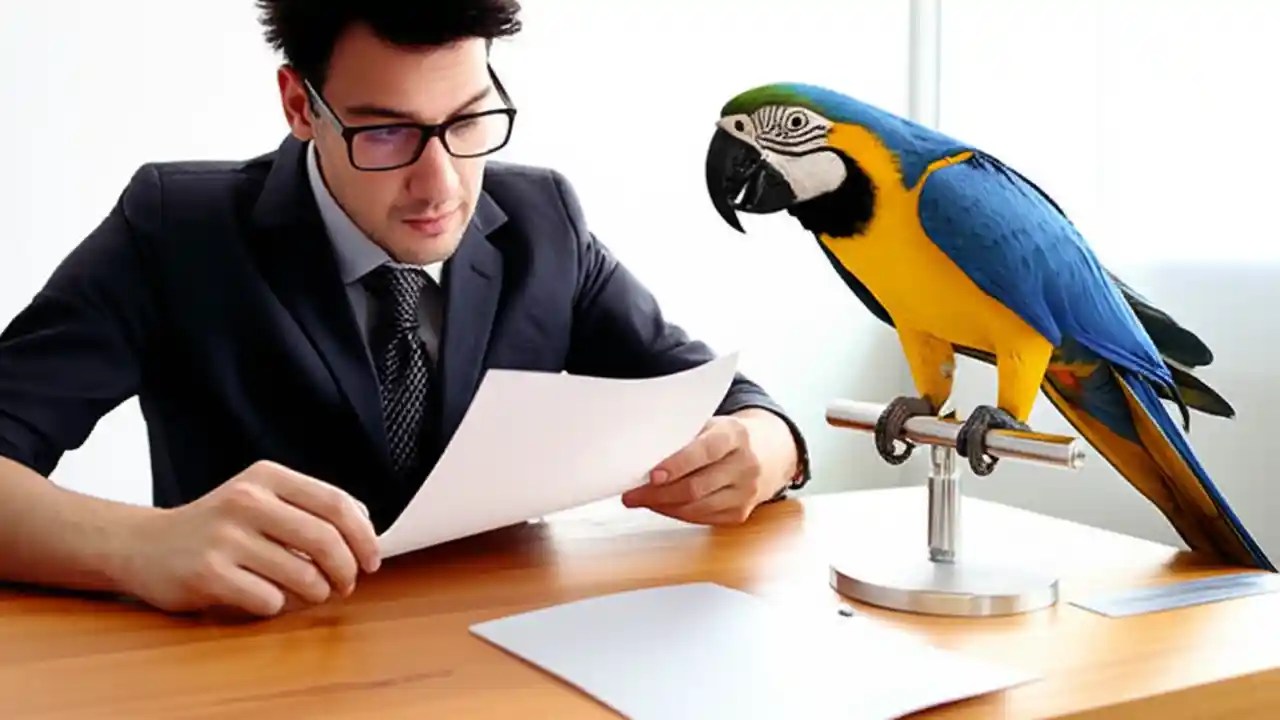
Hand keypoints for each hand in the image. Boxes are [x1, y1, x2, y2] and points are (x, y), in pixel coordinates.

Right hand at [114, 460, 380, 617]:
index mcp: (266, 477)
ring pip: (303, 575)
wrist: (142, 546)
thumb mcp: (260, 499)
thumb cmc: (217, 527)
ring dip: (317, 593)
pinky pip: (270, 600)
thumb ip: (310, 506)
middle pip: (326, 540)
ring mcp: (224, 538)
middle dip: (346, 570)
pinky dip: (278, 606)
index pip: (336, 504)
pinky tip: (265, 597)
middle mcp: (245, 501)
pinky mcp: (207, 575)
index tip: (372, 560)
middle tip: (347, 585)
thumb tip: (367, 524)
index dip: (364, 537)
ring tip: (311, 593)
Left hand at [621, 408, 798, 525]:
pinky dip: (677, 513)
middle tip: (632, 494)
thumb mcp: (712, 425)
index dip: (677, 464)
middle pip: (696, 486)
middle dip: (658, 493)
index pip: (705, 451)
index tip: (651, 475)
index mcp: (735, 435)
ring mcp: (746, 493)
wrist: (772, 453)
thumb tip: (642, 454)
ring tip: (641, 499)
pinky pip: (701, 518)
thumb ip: (684, 436)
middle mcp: (745, 465)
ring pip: (696, 507)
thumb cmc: (730, 437)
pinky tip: (662, 505)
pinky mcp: (741, 514)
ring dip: (663, 506)